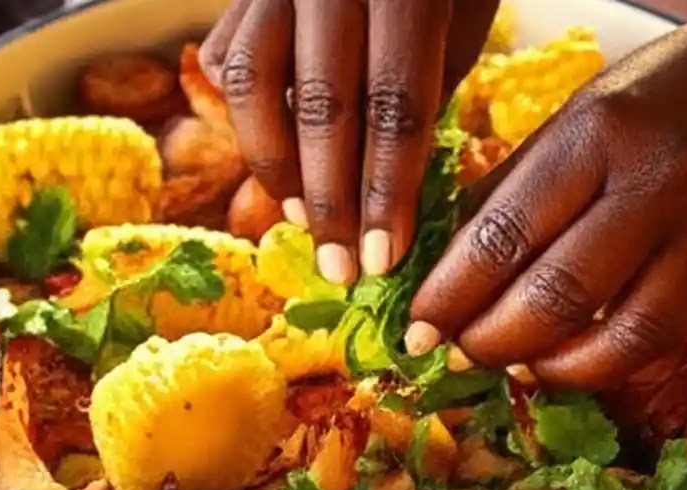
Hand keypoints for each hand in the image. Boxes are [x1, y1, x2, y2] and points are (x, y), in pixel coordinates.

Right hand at [199, 0, 498, 283]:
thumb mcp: (458, 25)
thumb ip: (421, 95)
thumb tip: (391, 200)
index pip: (395, 106)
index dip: (387, 192)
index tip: (384, 260)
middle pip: (323, 106)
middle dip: (331, 201)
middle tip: (342, 268)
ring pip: (254, 85)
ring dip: (275, 166)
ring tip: (302, 217)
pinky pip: (227, 58)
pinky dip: (242, 117)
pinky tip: (273, 157)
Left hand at [409, 9, 686, 388]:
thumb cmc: (664, 95)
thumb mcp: (577, 118)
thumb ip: (511, 188)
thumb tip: (441, 266)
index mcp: (597, 133)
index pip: (504, 233)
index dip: (450, 294)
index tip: (415, 327)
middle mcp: (654, 184)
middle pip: (551, 293)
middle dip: (486, 338)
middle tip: (448, 353)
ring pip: (607, 334)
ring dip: (540, 364)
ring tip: (501, 364)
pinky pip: (651, 340)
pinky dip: (594, 364)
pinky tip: (558, 363)